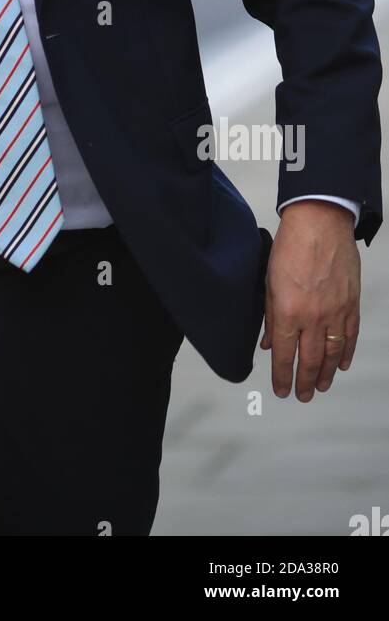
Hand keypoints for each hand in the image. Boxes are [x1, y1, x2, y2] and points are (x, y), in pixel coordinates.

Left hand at [260, 199, 359, 399]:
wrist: (320, 223)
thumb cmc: (290, 247)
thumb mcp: (269, 282)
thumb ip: (270, 316)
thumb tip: (269, 343)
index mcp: (287, 311)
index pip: (284, 355)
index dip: (282, 376)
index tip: (281, 390)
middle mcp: (313, 317)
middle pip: (310, 360)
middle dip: (305, 382)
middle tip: (303, 396)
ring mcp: (335, 312)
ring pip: (333, 353)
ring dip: (328, 374)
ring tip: (322, 387)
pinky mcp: (351, 304)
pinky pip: (351, 336)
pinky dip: (347, 353)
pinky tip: (343, 364)